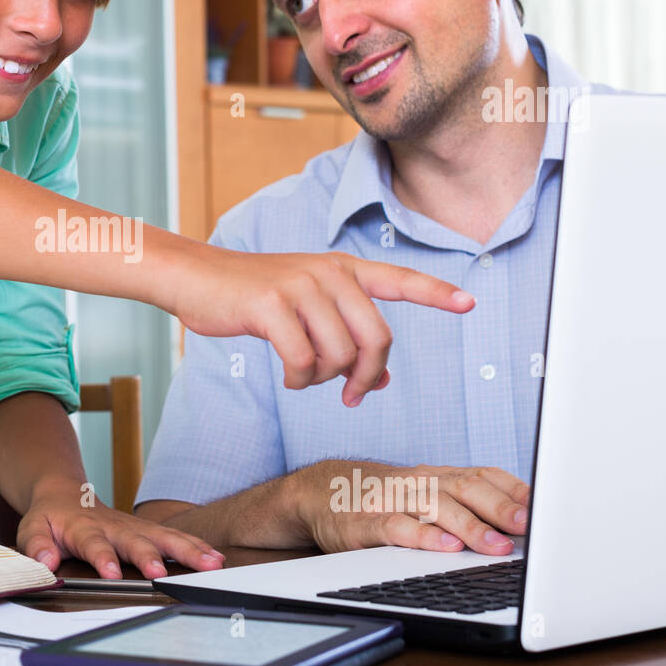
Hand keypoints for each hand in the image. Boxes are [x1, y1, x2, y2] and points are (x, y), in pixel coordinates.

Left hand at [17, 480, 225, 578]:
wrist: (65, 492)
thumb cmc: (50, 516)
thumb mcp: (32, 529)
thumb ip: (37, 546)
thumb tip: (45, 564)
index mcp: (83, 527)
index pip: (94, 543)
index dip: (103, 557)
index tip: (112, 573)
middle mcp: (113, 525)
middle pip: (135, 540)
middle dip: (149, 555)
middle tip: (160, 572)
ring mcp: (133, 526)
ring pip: (163, 536)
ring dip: (186, 549)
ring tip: (209, 563)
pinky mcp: (147, 530)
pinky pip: (173, 537)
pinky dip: (195, 546)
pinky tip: (215, 557)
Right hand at [166, 247, 473, 405]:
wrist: (196, 277)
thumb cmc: (251, 298)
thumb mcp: (304, 309)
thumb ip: (344, 334)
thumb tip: (382, 379)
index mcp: (341, 268)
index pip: (399, 279)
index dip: (435, 293)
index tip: (469, 304)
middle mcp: (328, 272)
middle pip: (376, 338)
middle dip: (367, 377)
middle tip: (352, 396)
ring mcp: (300, 286)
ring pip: (339, 356)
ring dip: (324, 380)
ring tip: (305, 377)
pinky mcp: (272, 305)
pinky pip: (303, 361)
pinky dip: (299, 381)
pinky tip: (289, 378)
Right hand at [296, 463, 530, 555]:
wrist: (317, 492)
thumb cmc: (380, 500)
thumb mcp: (423, 496)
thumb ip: (464, 506)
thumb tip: (522, 527)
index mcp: (436, 477)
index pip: (482, 475)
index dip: (514, 490)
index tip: (546, 506)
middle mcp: (418, 483)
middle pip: (465, 488)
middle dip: (500, 507)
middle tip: (529, 526)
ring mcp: (391, 501)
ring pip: (435, 506)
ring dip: (469, 526)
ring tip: (496, 546)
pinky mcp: (363, 523)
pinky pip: (395, 527)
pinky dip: (421, 536)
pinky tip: (443, 547)